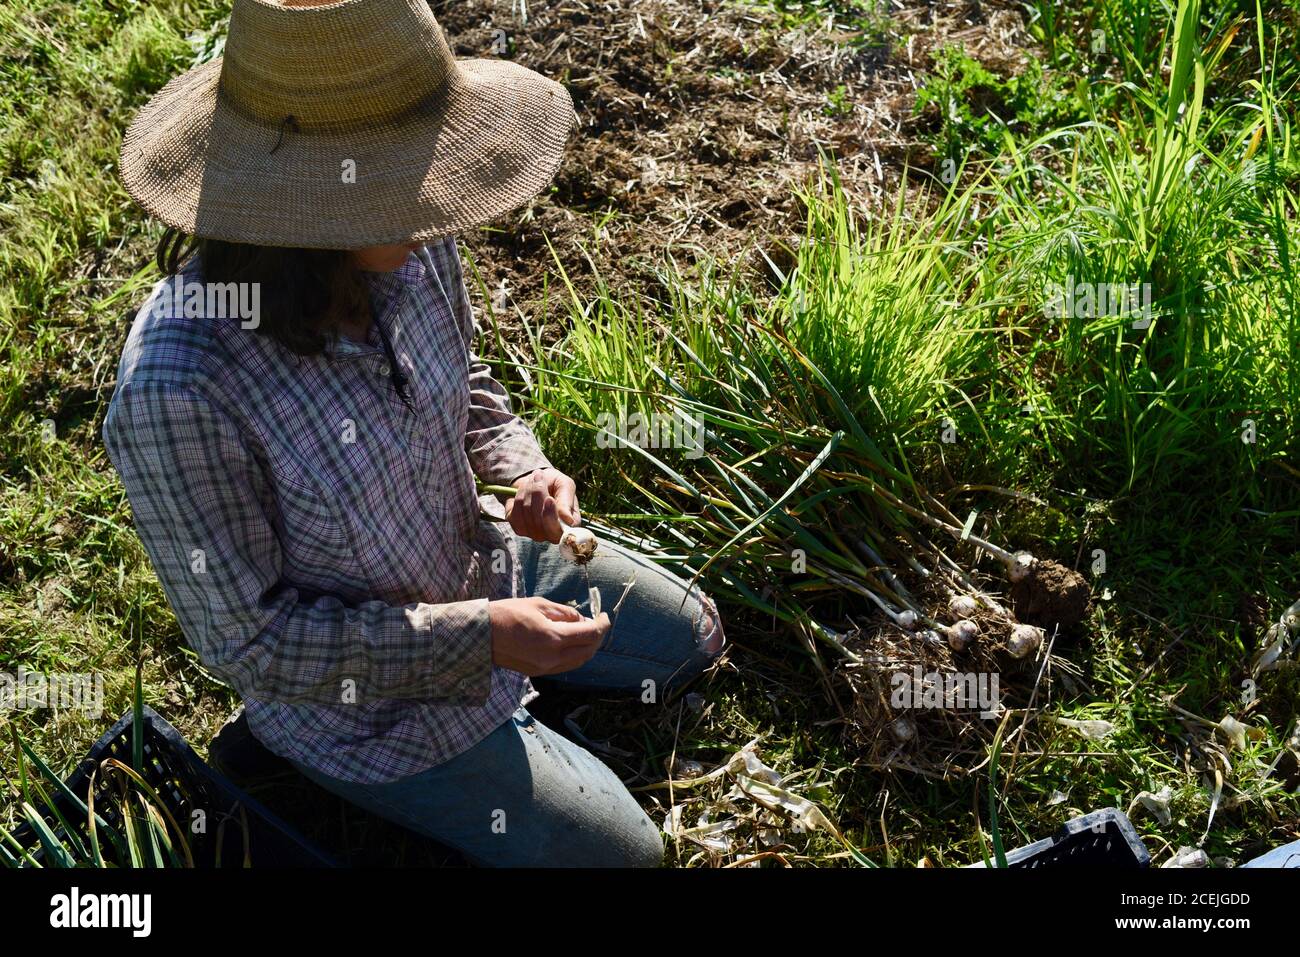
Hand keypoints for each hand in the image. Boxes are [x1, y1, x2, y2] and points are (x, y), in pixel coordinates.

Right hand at [488, 597, 609, 675]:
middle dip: (598, 637)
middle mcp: (552, 657)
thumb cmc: (506, 614)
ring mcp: (545, 668)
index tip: (605, 615)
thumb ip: (564, 613)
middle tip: (598, 623)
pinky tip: (572, 643)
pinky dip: (574, 655)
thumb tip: (582, 620)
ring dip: (588, 648)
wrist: (480, 635)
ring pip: (578, 662)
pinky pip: (565, 666)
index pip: (590, 634)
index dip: (602, 624)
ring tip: (586, 632)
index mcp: (553, 638)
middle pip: (588, 651)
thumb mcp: (538, 605)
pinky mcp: (538, 672)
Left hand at [506, 468, 580, 544]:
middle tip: (539, 476)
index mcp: (569, 525)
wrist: (535, 481)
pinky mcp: (519, 529)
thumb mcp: (565, 485)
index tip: (549, 498)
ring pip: (527, 514)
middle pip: (540, 521)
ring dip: (528, 492)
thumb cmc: (555, 483)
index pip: (560, 532)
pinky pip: (515, 514)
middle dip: (537, 495)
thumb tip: (568, 520)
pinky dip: (518, 498)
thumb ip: (567, 501)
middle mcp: (552, 534)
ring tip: (533, 480)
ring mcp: (534, 534)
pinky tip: (524, 492)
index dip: (552, 517)